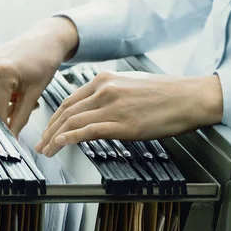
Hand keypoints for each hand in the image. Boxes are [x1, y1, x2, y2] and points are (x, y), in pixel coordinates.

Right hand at [0, 17, 78, 135]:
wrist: (45, 39)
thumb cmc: (45, 61)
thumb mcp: (36, 92)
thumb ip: (21, 117)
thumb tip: (12, 137)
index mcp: (2, 72)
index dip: (4, 125)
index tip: (10, 138)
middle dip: (6, 111)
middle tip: (25, 106)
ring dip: (4, 101)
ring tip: (22, 92)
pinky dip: (0, 91)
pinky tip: (15, 85)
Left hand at [35, 71, 223, 156]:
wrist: (189, 97)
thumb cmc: (166, 93)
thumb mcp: (131, 85)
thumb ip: (111, 94)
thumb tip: (98, 107)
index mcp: (105, 80)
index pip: (70, 100)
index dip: (55, 118)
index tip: (49, 129)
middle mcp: (104, 90)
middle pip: (66, 112)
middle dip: (49, 130)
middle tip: (41, 143)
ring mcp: (112, 106)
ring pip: (72, 122)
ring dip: (54, 138)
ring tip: (46, 151)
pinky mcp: (122, 123)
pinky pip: (87, 131)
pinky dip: (69, 139)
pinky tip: (59, 145)